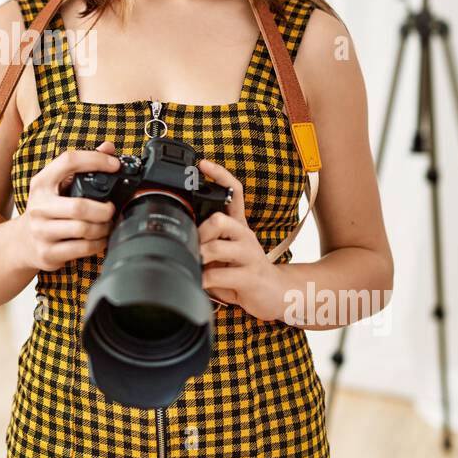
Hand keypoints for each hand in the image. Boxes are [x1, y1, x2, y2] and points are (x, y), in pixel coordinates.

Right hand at [16, 141, 120, 272]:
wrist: (22, 242)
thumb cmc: (48, 209)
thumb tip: (109, 148)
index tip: (115, 165)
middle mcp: (39, 206)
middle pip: (80, 207)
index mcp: (41, 183)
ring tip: (107, 224)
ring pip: (83, 230)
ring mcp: (41, 232)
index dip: (95, 160)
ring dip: (104, 228)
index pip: (68, 161)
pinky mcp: (48, 253)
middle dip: (104, 209)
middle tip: (112, 209)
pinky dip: (98, 244)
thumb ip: (83, 166)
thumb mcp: (58, 185)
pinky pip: (82, 248)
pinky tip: (99, 239)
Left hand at [197, 158, 281, 320]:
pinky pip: (220, 275)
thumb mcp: (226, 251)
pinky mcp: (250, 277)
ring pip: (218, 247)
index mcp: (238, 226)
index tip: (202, 164)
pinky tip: (200, 282)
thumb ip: (208, 241)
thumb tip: (179, 235)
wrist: (278, 293)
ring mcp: (249, 256)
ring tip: (196, 265)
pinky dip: (204, 279)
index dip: (220, 175)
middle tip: (192, 245)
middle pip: (220, 219)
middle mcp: (245, 236)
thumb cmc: (245, 271)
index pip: (234, 192)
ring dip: (200, 256)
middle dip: (200, 232)